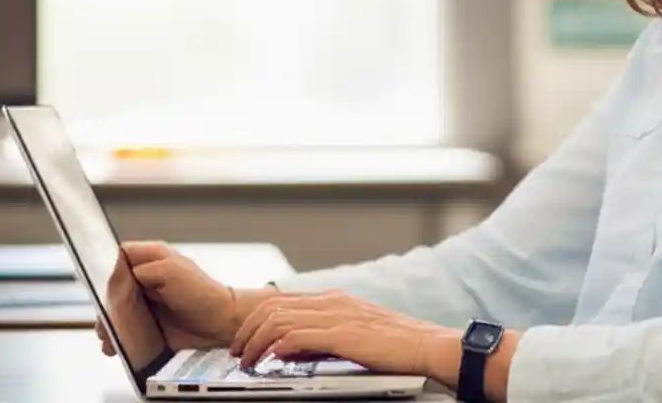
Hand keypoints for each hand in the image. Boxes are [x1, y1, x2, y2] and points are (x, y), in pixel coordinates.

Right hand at [94, 240, 277, 354]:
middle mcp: (145, 276)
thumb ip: (144, 269)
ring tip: (109, 338)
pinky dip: (117, 338)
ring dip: (108, 324)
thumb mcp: (171, 272)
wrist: (220, 325)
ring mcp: (144, 300)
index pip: (118, 256)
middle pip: (111, 285)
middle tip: (105, 320)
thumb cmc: (203, 294)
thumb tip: (120, 276)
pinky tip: (115, 346)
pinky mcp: (146, 322)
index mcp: (152, 257)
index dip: (107, 268)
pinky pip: (123, 327)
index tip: (102, 286)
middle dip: (104, 303)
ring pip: (114, 308)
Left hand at [229, 290, 456, 378]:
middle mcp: (331, 301)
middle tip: (236, 353)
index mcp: (333, 298)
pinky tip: (270, 360)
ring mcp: (336, 314)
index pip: (281, 301)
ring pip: (278, 320)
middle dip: (247, 330)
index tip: (243, 340)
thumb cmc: (394, 345)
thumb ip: (320, 338)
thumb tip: (288, 350)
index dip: (255, 320)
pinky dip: (277, 347)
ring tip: (246, 362)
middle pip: (272, 307)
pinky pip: (297, 336)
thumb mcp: (352, 336)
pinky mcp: (342, 333)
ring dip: (256, 342)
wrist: (426, 345)